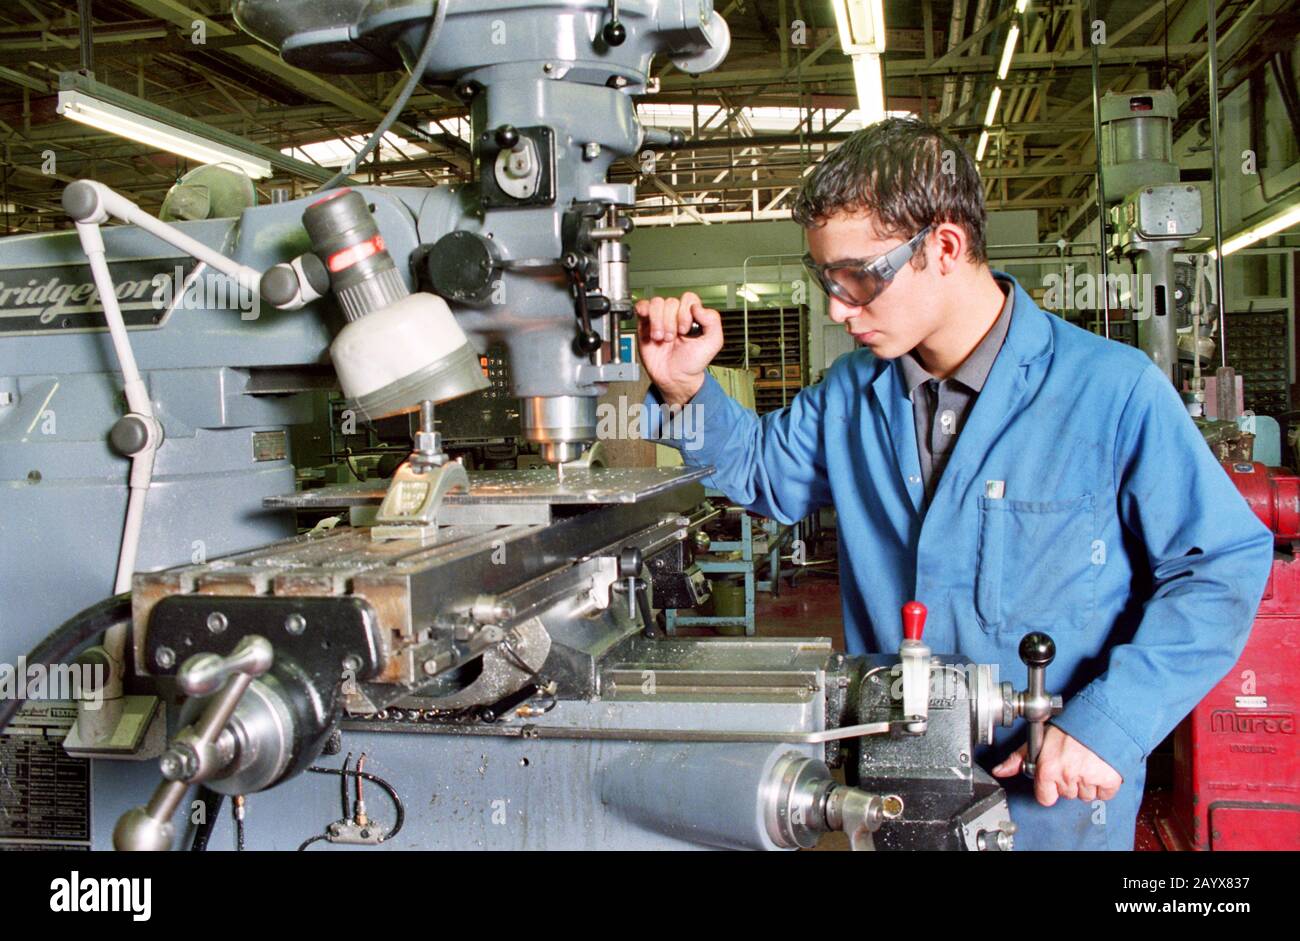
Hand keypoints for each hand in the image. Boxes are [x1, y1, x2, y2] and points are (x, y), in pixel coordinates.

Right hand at [634, 292, 723, 405]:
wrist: (675, 378)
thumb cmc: (693, 362)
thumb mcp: (713, 342)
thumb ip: (713, 320)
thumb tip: (697, 307)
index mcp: (692, 315)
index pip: (688, 299)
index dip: (685, 313)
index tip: (685, 330)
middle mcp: (675, 315)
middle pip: (670, 302)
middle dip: (671, 322)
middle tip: (673, 338)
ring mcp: (660, 318)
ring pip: (656, 303)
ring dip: (658, 322)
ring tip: (661, 338)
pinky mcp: (646, 324)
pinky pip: (642, 307)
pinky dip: (644, 312)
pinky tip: (650, 328)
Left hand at [991, 725, 1122, 805]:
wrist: (1098, 719)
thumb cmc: (1069, 728)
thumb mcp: (1038, 739)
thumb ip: (1018, 758)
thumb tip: (999, 770)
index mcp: (1048, 768)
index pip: (1045, 798)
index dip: (1049, 789)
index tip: (1054, 779)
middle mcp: (1067, 776)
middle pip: (1066, 795)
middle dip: (1068, 782)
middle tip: (1072, 762)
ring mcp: (1088, 779)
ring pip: (1085, 795)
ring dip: (1086, 783)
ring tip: (1085, 763)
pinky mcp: (1108, 780)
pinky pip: (1105, 794)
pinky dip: (1104, 785)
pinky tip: (1098, 768)